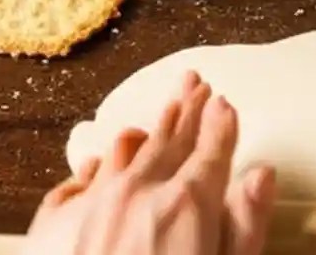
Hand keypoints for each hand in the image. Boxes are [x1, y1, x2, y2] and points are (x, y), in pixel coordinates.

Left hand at [21, 72, 276, 254]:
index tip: (226, 103)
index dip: (222, 123)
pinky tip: (102, 159)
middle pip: (170, 139)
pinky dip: (97, 164)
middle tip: (196, 84)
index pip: (212, 148)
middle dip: (186, 109)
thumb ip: (246, 225)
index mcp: (188, 203)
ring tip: (160, 111)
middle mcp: (139, 192)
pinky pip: (78, 181)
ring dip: (147, 128)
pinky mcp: (54, 230)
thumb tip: (261, 176)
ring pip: (124, 150)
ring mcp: (93, 206)